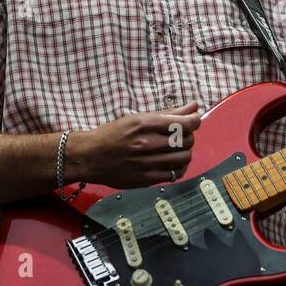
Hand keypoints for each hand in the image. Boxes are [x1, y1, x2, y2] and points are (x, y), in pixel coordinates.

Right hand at [67, 102, 201, 187]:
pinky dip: (178, 168)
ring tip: (176, 149)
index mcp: (145, 124)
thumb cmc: (113, 134)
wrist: (90, 156)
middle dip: (189, 137)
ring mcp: (146, 163)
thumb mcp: (138, 118)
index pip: (185, 123)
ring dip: (185, 152)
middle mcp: (147, 143)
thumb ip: (168, 113)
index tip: (193, 121)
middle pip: (187, 140)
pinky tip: (171, 163)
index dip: (195, 122)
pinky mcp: (146, 179)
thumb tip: (194, 107)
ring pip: (184, 158)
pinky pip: (174, 174)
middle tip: (181, 136)